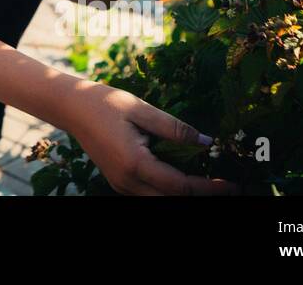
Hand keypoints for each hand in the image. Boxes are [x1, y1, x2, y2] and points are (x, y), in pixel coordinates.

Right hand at [70, 80, 237, 194]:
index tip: (231, 184)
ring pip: (160, 199)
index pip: (180, 186)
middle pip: (172, 199)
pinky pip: (149, 193)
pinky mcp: (118, 181)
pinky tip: (183, 175)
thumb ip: (175, 128)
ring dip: (184, 192)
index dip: (209, 187)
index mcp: (134, 163)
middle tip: (227, 186)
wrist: (71, 107)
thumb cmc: (104, 103)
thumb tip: (208, 142)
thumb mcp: (142, 109)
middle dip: (200, 194)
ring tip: (208, 180)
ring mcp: (121, 184)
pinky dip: (169, 188)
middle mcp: (127, 181)